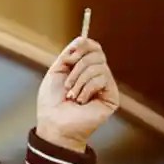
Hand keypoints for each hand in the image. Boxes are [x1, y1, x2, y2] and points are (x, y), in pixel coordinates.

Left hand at [36, 36, 119, 151]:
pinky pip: (102, 78)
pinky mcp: (111, 95)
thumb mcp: (56, 72)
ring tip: (72, 95)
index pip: (93, 47)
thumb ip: (68, 54)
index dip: (84, 45)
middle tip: (67, 83)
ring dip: (79, 80)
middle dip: (78, 66)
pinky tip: (81, 101)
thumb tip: (81, 39)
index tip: (71, 55)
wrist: (55, 123)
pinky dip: (87, 88)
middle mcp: (96, 74)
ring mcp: (105, 85)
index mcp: (82, 68)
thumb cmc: (52, 102)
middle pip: (97, 53)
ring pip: (98, 65)